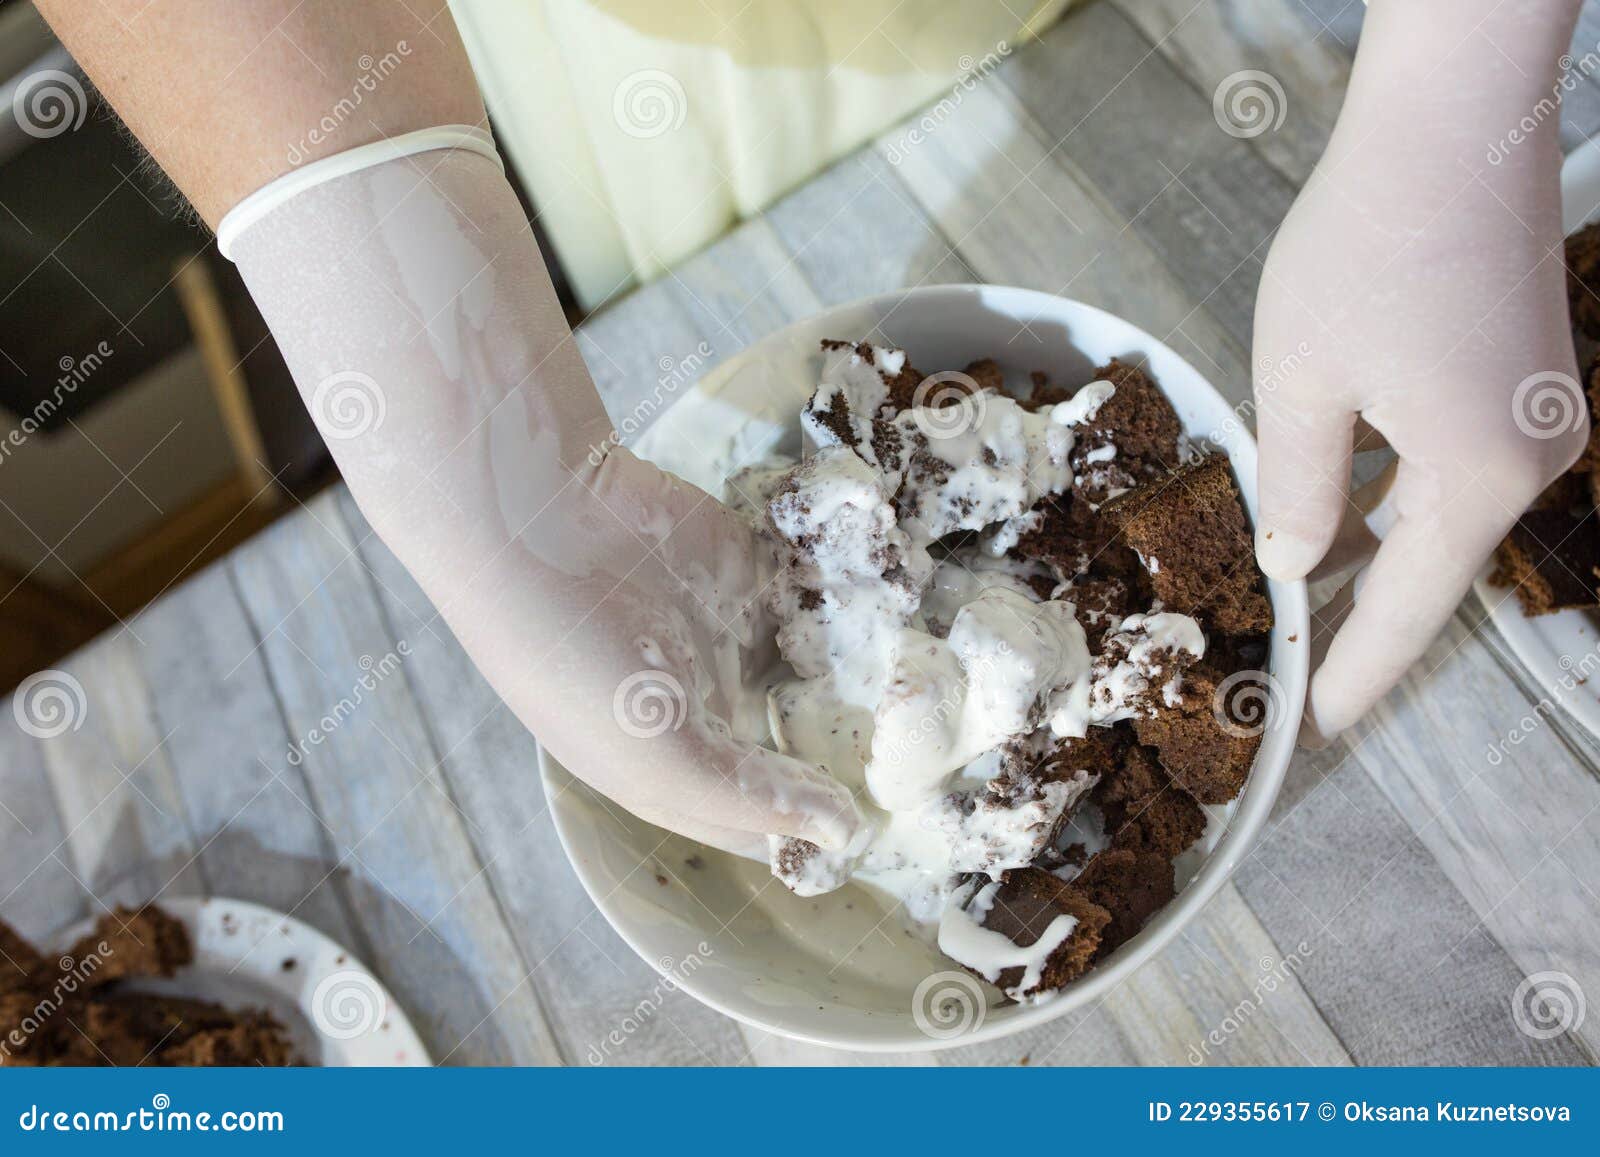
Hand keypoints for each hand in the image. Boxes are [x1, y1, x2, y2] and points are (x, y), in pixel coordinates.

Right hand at [225, 151, 861, 858]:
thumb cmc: (581, 665)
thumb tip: (845, 836)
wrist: (540, 522)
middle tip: (929, 753)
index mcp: (675, 774)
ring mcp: (730, 638)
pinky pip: (816, 596)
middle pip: (800, 742)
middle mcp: (706, 711)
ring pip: (818, 669)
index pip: (764, 819)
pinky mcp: (749, 573)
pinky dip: (851, 600)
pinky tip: (900, 608)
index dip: (818, 828)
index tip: (887, 827)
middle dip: (855, 748)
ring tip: (935, 681)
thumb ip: (757, 800)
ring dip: (865, 675)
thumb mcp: (662, 760)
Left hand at [1252, 0, 1585, 742]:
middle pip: (1433, 569)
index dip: (1359, 672)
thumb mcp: (1301, 381)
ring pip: (1442, 516)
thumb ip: (1302, 487)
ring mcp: (1540, 419)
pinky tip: (1349, 514)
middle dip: (1364, 618)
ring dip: (1379, 554)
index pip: (1408, 610)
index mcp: (1480, 478)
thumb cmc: (1368, 248)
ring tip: (1314, 603)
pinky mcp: (1528, 381)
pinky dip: (1401, 499)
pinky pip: (1456, 469)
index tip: (1320, 725)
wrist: (1454, 126)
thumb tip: (1298, 562)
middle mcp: (1532, 460)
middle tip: (1306, 676)